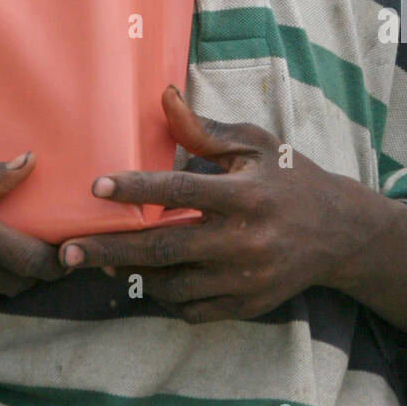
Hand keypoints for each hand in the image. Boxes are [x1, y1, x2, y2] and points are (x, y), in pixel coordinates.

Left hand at [57, 86, 361, 323]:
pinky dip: (163, 295)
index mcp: (245, 194)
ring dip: (132, 273)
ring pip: (172, 284)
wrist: (338, 233)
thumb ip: (204, 129)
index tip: (96, 187)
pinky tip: (145, 277)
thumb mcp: (255, 144)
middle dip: (110, 248)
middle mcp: (243, 240)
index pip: (180, 191)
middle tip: (68, 250)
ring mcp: (244, 278)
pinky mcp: (245, 305)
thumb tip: (163, 97)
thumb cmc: (289, 178)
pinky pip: (191, 308)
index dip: (136, 189)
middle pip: (164, 247)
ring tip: (101, 259)